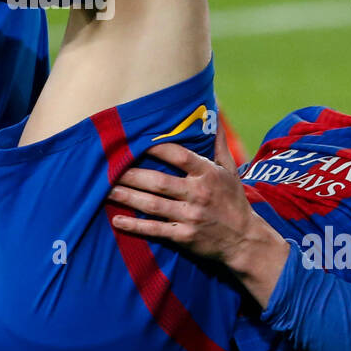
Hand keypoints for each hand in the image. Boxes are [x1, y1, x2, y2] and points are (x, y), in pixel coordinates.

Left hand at [109, 124, 288, 304]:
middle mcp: (198, 194)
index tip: (135, 141)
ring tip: (106, 190)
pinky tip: (117, 220)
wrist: (244, 240)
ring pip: (153, 205)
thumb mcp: (230, 169)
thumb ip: (218, 142)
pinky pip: (156, 230)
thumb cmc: (233, 200)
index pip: (179, 156)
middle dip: (131, 174)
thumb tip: (215, 110)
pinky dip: (135, 226)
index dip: (157, 148)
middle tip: (108, 168)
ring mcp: (190, 216)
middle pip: (159, 181)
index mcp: (207, 174)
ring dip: (127, 197)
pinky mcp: (184, 237)